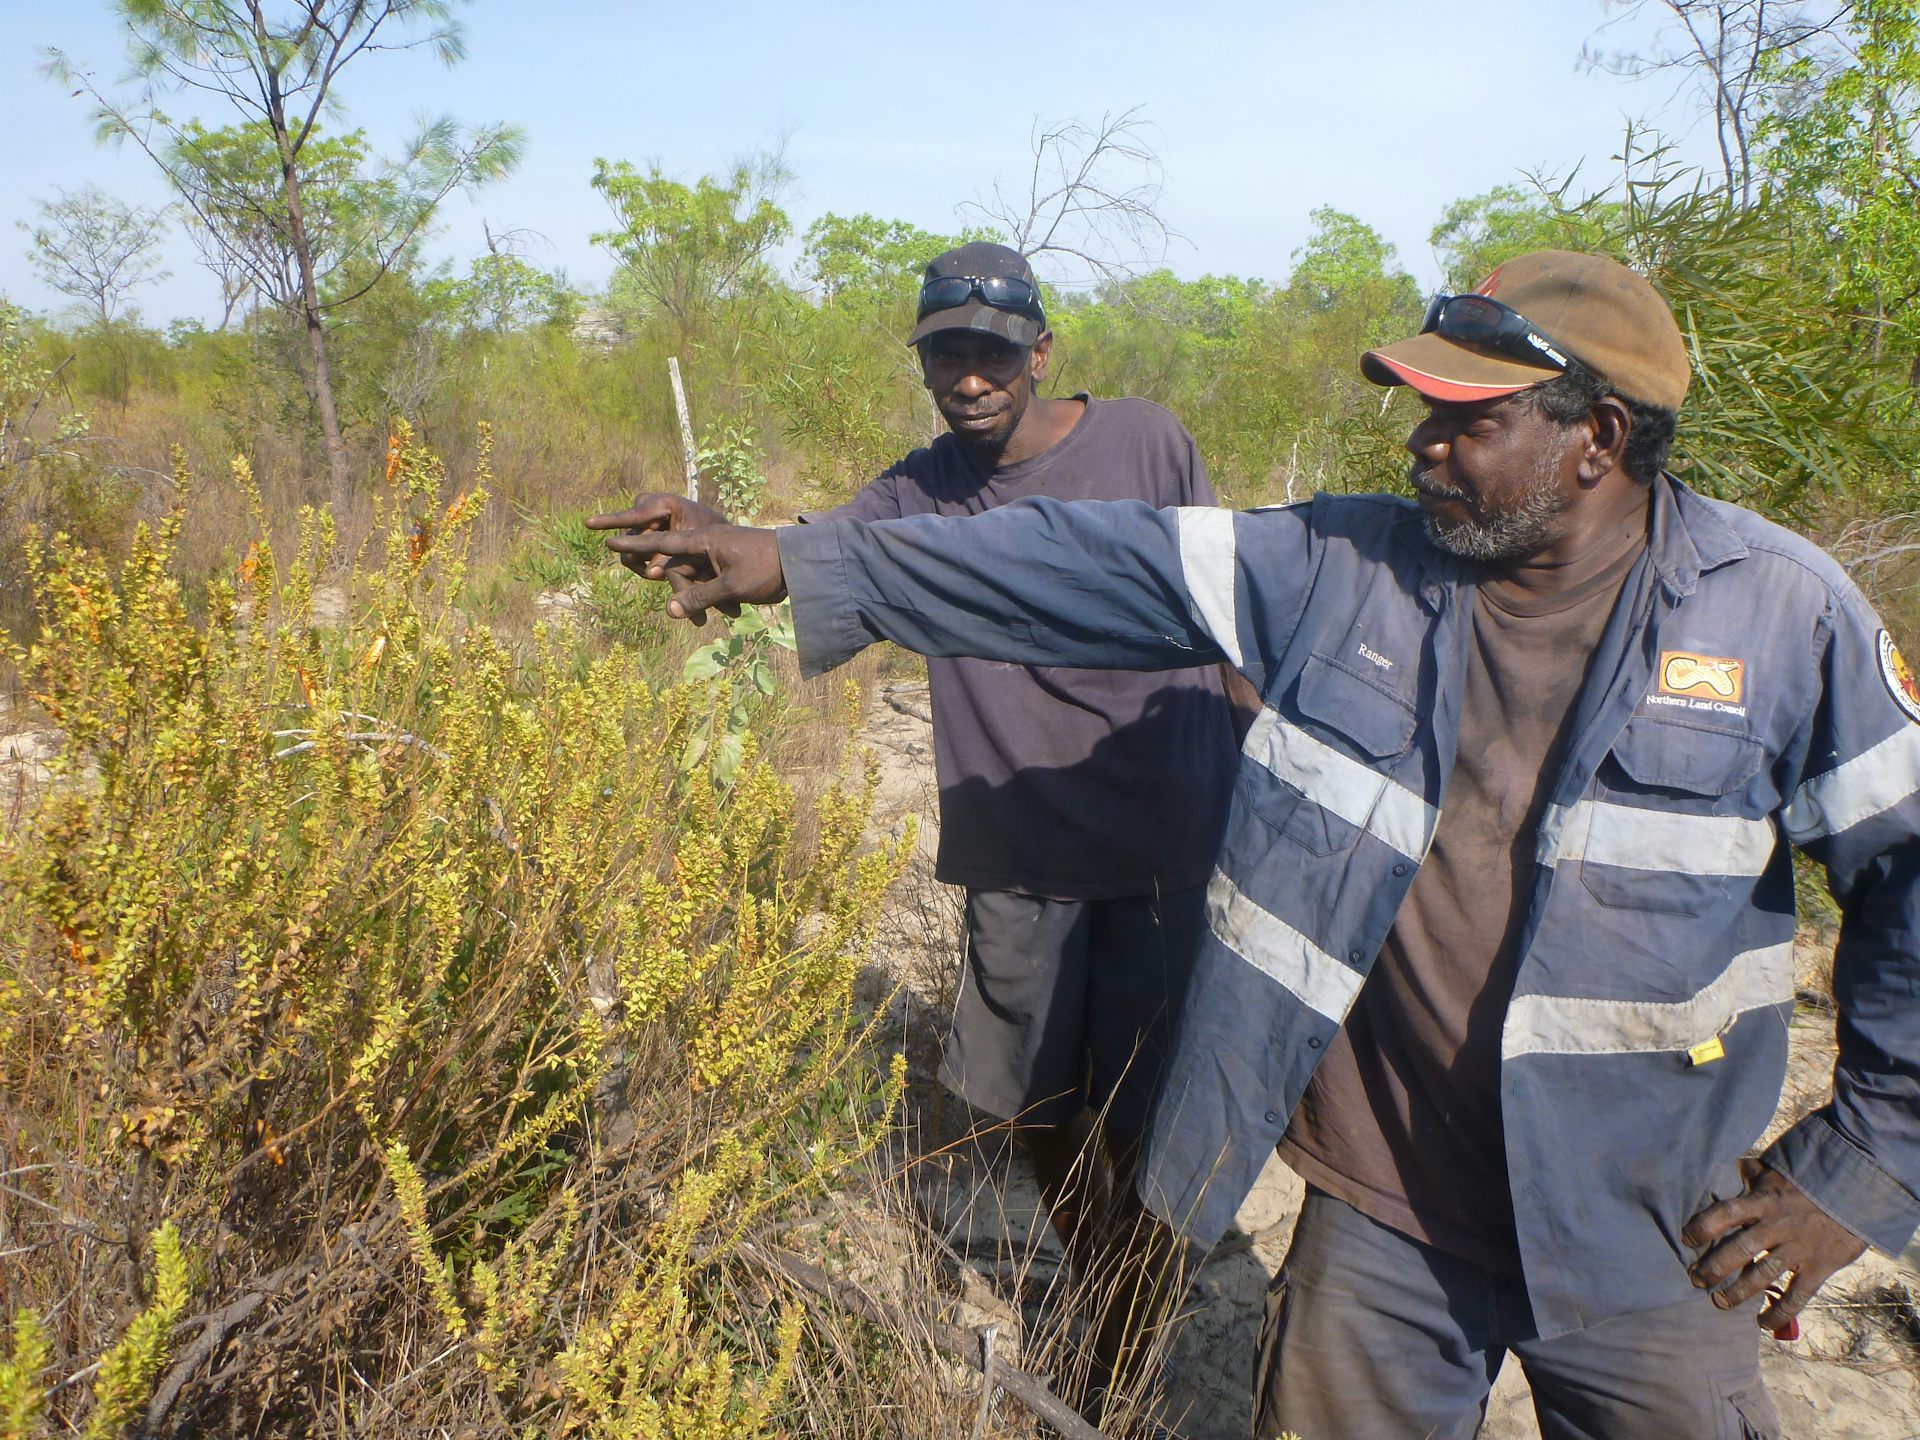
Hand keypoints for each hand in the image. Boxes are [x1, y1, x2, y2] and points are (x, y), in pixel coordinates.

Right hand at [586, 493, 728, 583]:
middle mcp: (648, 505)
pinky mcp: (641, 529)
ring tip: (666, 572)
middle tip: (660, 572)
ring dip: (644, 564)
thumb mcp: (699, 554)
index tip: (588, 523)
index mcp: (665, 504)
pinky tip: (661, 569)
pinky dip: (644, 564)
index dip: (611, 521)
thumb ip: (676, 564)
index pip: (634, 516)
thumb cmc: (712, 540)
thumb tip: (650, 573)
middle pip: (630, 540)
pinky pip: (633, 553)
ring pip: (630, 550)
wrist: (719, 535)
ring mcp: (643, 517)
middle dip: (642, 558)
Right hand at [601, 522, 785, 625]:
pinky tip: (731, 611)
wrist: (801, 564)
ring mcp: (718, 557)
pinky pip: (710, 583)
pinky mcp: (728, 568)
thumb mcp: (732, 586)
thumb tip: (670, 611)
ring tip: (729, 614)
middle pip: (676, 568)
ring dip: (702, 600)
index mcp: (704, 540)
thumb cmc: (767, 568)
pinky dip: (715, 598)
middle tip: (697, 619)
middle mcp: (707, 546)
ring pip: (694, 580)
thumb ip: (700, 597)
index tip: (611, 544)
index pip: (662, 543)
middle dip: (682, 592)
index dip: (636, 546)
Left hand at [1683, 1158, 1865, 1331]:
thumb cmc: (1808, 1183)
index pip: (1727, 1212)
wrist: (1856, 1194)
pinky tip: (1761, 1323)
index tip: (1686, 1238)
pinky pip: (1797, 1296)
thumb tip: (1726, 1166)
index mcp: (1764, 1200)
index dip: (1704, 1225)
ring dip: (1739, 1292)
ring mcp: (1799, 1248)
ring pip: (1764, 1275)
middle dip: (1715, 1267)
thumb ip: (1751, 1173)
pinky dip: (1779, 1313)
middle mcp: (1778, 1225)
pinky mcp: (1819, 1267)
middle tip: (1696, 1279)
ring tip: (1719, 1303)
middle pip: (1740, 1249)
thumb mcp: (1777, 1171)